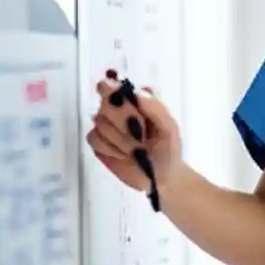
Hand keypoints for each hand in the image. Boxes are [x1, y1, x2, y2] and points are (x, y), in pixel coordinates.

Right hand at [86, 76, 183, 194]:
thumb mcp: (169, 128)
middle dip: (122, 121)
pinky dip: (110, 148)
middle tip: (140, 135)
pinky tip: (123, 154)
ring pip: (100, 123)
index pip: (114, 86)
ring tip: (136, 149)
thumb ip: (156, 108)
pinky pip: (94, 139)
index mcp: (136, 101)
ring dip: (120, 139)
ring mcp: (106, 126)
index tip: (116, 97)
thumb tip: (139, 91)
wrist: (160, 177)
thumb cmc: (168, 148)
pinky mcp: (99, 143)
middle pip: (106, 104)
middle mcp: (118, 110)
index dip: (110, 89)